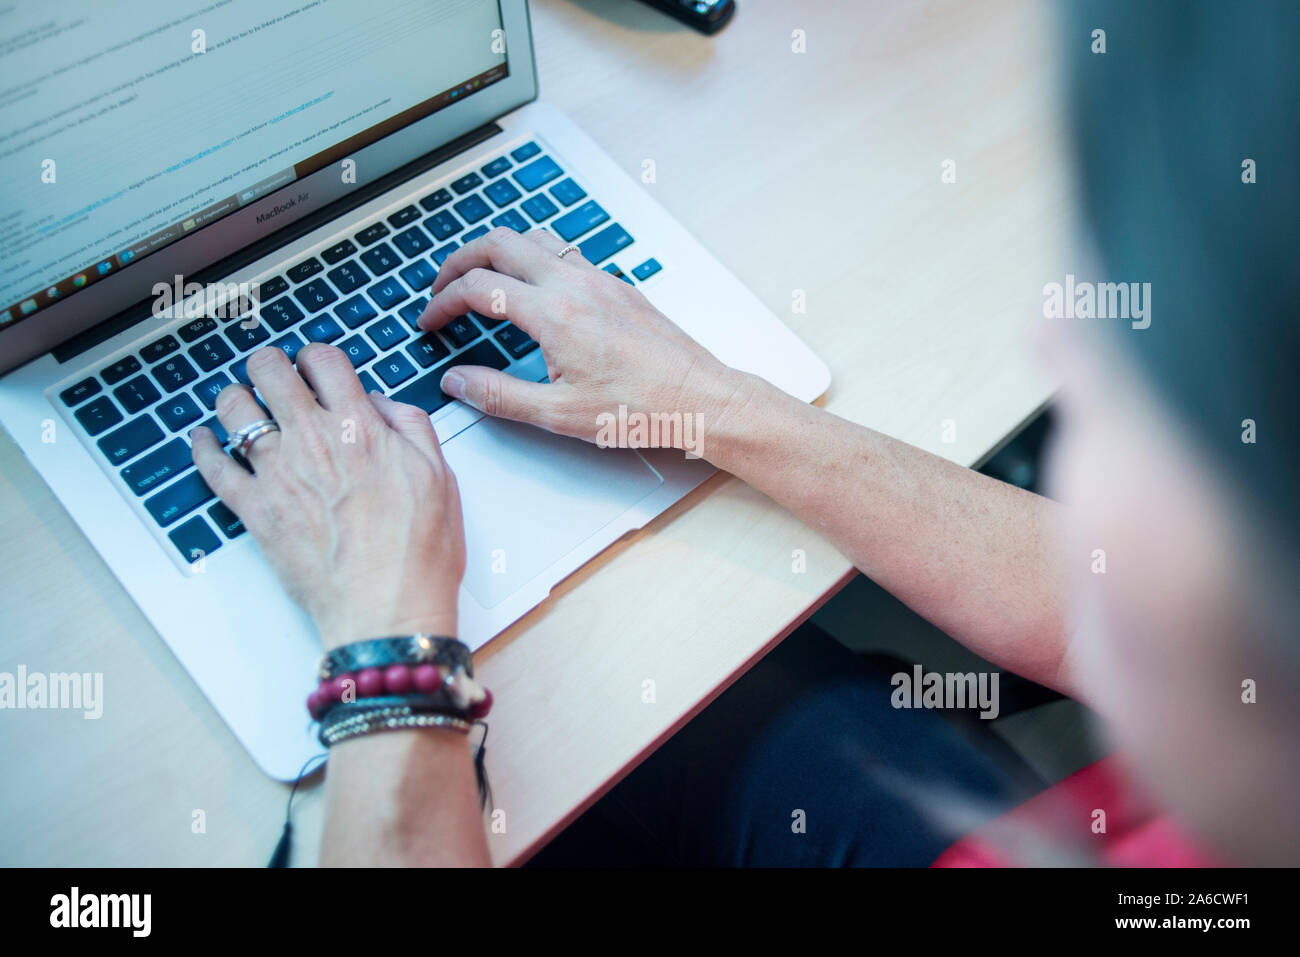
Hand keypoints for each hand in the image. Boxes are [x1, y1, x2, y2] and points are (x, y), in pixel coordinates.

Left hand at [190, 344, 465, 650]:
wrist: (386, 608)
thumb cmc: (417, 552)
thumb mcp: (440, 476)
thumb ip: (411, 426)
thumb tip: (382, 405)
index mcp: (359, 427)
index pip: (323, 360)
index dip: (318, 356)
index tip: (317, 367)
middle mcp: (312, 440)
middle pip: (269, 371)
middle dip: (270, 365)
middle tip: (274, 376)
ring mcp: (277, 473)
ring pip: (234, 408)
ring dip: (237, 398)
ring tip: (243, 404)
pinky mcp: (254, 510)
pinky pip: (213, 466)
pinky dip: (204, 447)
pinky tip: (206, 440)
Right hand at [419, 227, 745, 452]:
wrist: (699, 398)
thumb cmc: (641, 408)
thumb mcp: (558, 414)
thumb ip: (498, 395)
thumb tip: (457, 382)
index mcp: (554, 314)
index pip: (478, 287)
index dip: (442, 302)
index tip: (430, 322)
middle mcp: (574, 284)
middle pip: (497, 243)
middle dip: (458, 262)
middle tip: (441, 289)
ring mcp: (597, 278)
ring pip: (531, 238)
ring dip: (496, 251)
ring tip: (479, 280)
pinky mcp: (615, 284)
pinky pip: (562, 251)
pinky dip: (531, 257)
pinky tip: (530, 287)